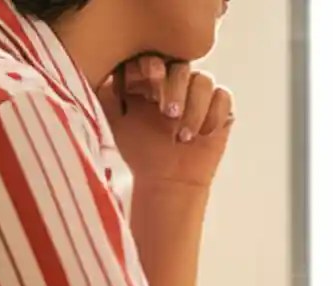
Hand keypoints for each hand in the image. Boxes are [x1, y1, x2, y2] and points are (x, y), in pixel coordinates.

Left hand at [98, 55, 234, 188]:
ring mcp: (199, 94)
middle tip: (169, 115)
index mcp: (149, 79)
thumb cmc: (140, 152)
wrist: (168, 181)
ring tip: (184, 135)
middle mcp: (175, 82)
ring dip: (196, 107)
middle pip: (181, 65)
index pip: (153, 58)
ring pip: (204, 80)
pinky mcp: (220, 108)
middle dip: (175, 89)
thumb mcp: (115, 120)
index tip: (147, 93)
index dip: (151, 69)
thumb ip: (109, 93)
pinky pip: (223, 97)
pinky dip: (214, 114)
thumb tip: (112, 69)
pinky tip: (203, 133)